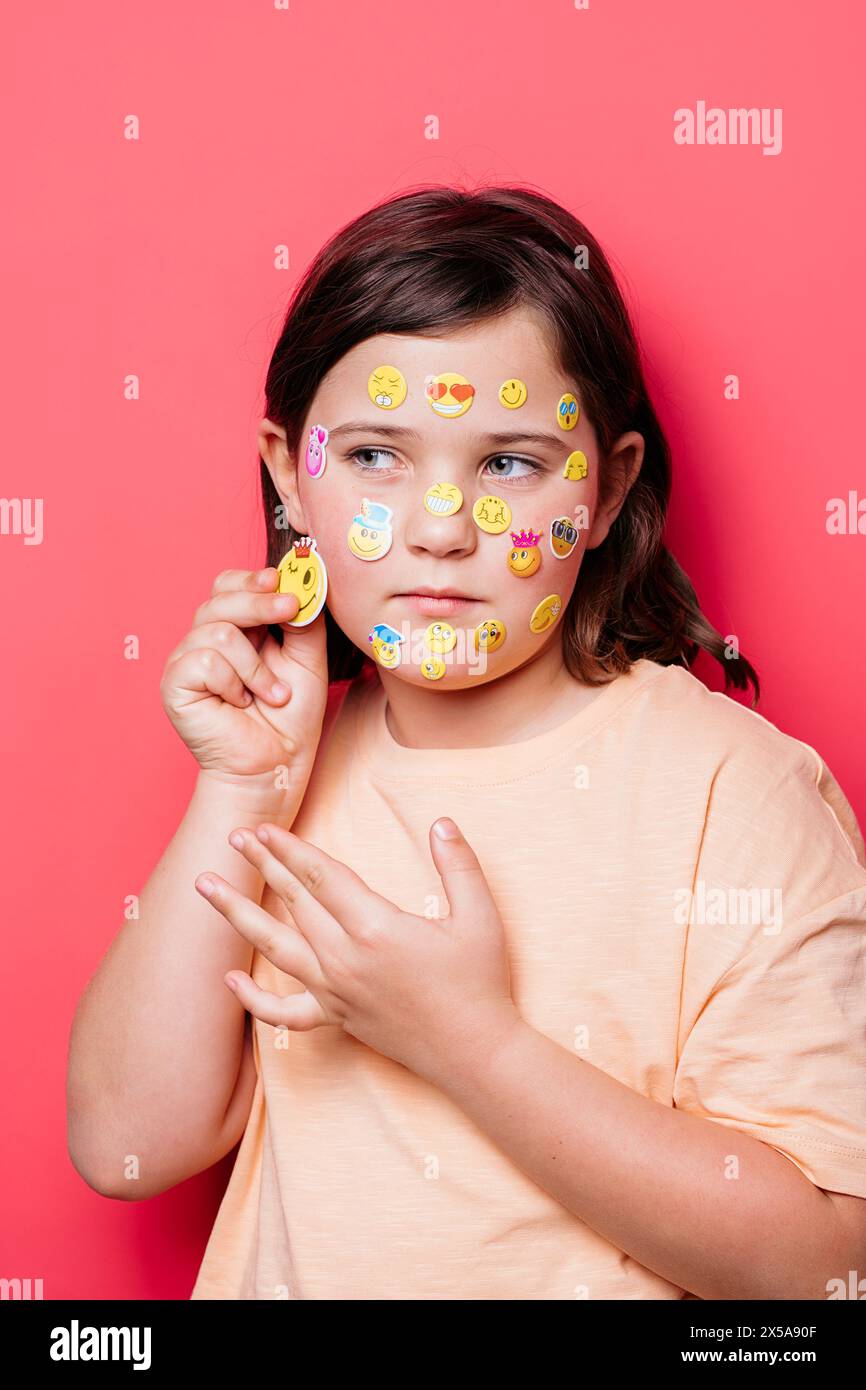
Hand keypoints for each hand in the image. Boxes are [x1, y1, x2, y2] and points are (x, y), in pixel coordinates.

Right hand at [160, 566, 327, 797]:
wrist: (276, 763)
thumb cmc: (290, 716)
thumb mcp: (308, 659)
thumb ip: (304, 620)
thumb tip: (301, 584)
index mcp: (235, 629)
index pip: (229, 586)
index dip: (252, 579)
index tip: (281, 581)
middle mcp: (206, 639)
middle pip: (221, 597)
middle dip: (260, 602)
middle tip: (290, 609)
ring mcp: (187, 659)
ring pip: (218, 630)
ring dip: (255, 666)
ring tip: (271, 695)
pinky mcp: (174, 682)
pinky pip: (205, 661)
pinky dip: (233, 684)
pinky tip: (239, 704)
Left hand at [194, 817, 520, 1084]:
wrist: (475, 1052)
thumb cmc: (480, 982)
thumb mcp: (480, 917)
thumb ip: (458, 865)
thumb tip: (441, 822)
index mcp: (376, 929)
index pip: (320, 877)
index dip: (290, 849)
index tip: (264, 827)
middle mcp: (346, 959)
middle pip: (293, 902)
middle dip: (261, 865)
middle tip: (232, 836)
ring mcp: (336, 991)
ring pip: (275, 947)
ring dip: (237, 914)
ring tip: (206, 887)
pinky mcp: (336, 1018)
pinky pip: (284, 1013)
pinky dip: (253, 999)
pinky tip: (230, 980)